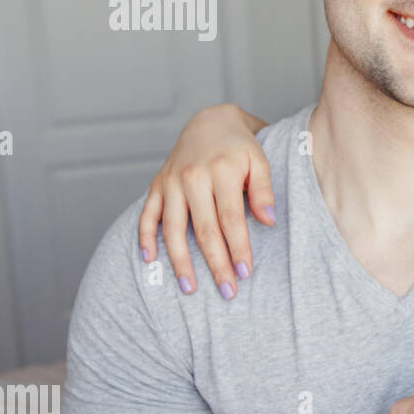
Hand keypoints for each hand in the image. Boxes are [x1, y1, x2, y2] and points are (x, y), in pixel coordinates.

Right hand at [138, 104, 272, 298]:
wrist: (211, 122)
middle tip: (227, 291)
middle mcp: (193, 177)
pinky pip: (147, 215)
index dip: (238, 247)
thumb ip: (264, 190)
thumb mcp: (260, 161)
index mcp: (222, 171)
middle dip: (216, 263)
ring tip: (190, 288)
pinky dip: (145, 237)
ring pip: (173, 229)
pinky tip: (150, 261)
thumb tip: (268, 221)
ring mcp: (171, 182)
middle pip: (204, 229)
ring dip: (180, 261)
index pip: (231, 219)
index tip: (245, 272)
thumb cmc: (241, 147)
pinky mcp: (157, 185)